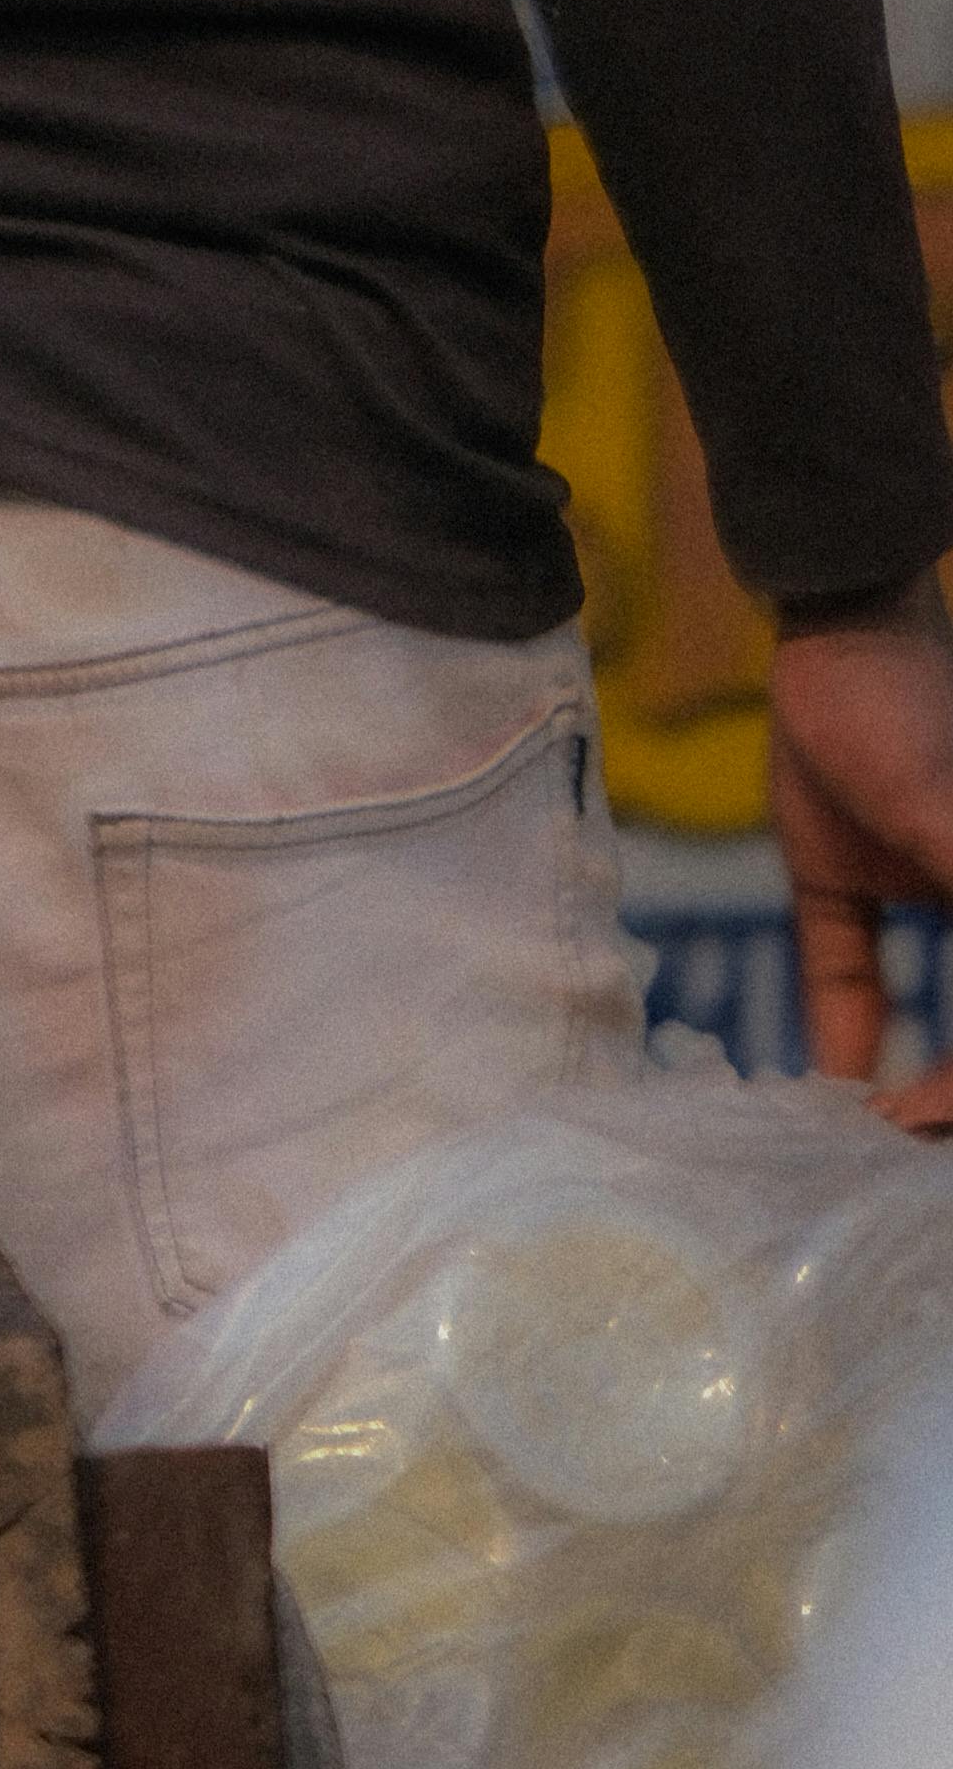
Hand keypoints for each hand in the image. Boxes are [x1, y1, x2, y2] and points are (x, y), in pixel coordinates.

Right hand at [770, 571, 952, 1126]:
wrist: (839, 630)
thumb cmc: (841, 732)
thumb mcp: (829, 880)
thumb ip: (841, 977)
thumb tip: (836, 1079)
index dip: (946, 1092)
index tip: (890, 1127)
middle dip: (951, 1100)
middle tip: (901, 1138)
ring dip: (952, 1084)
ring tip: (906, 1122)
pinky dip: (947, 1055)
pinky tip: (906, 1087)